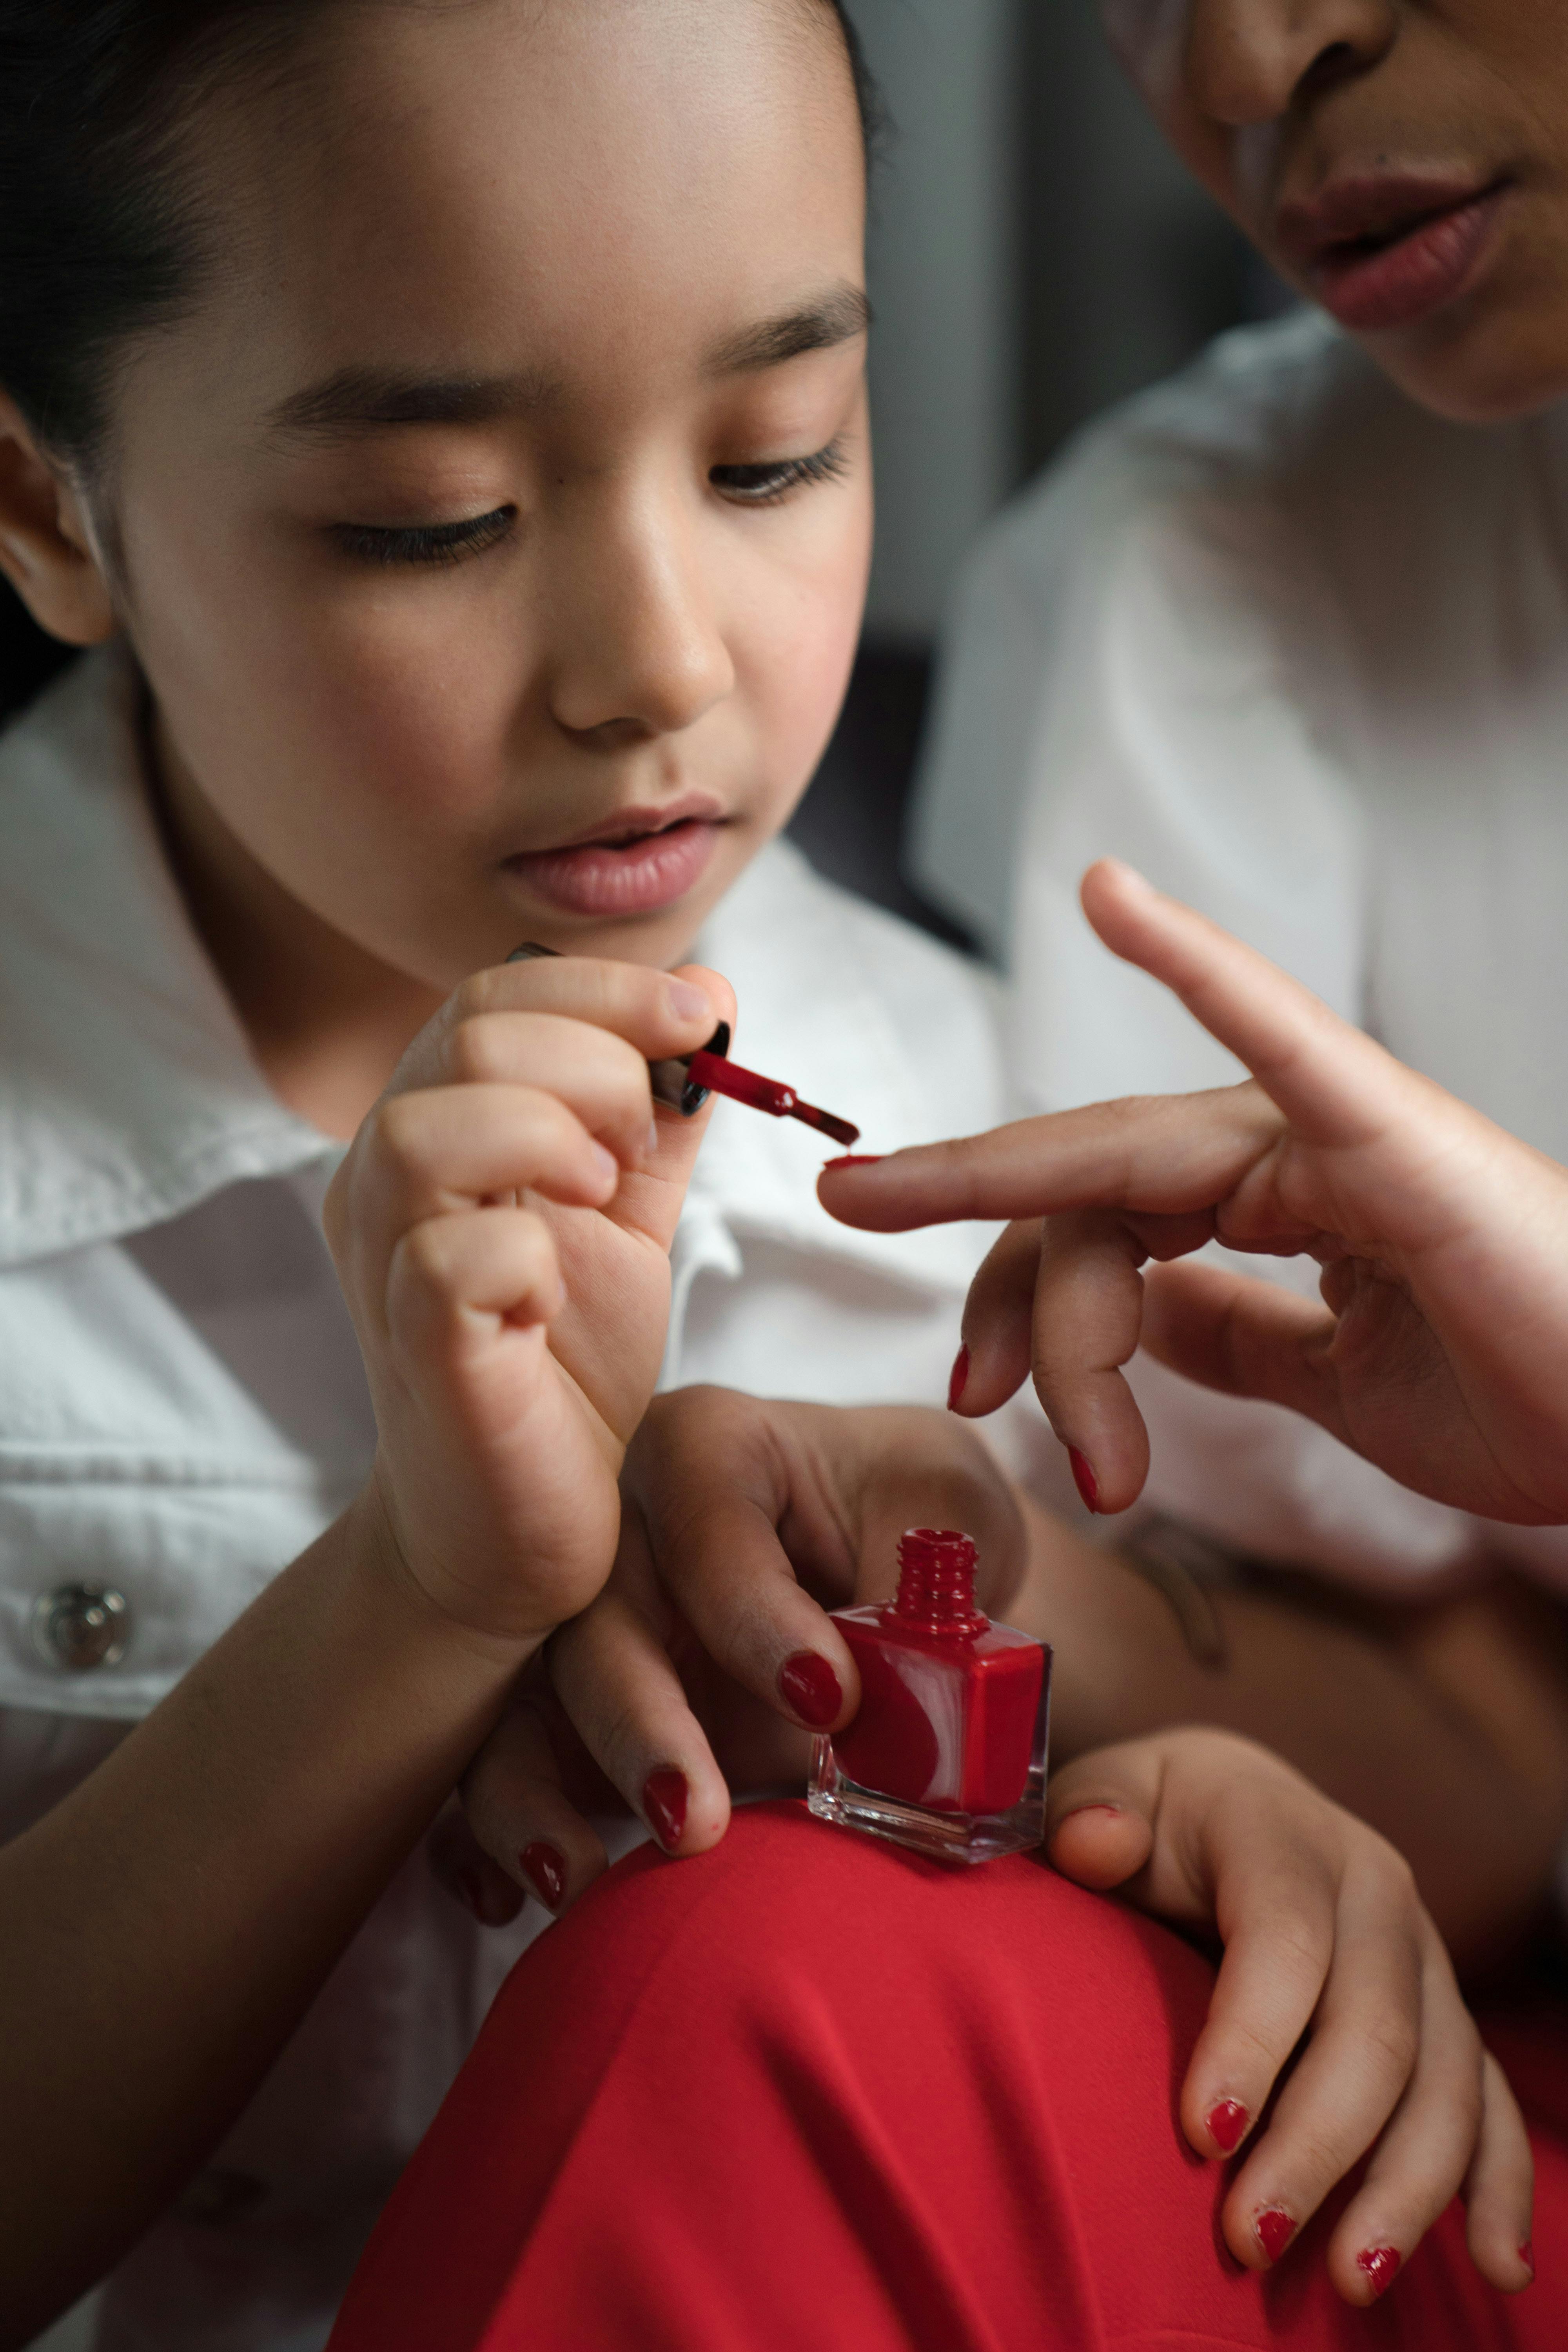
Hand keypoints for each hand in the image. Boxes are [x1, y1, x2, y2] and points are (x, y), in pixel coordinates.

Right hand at [325, 955, 725, 1646]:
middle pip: (465, 1036)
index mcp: (434, 1131)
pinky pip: (449, 1257)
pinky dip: (527, 1253)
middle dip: (594, 1060)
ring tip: (601, 1194)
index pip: (489, 995)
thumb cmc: (562, 1366)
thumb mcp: (625, 1216)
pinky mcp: (416, 1348)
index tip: (699, 1021)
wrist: (524, 1526)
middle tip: (640, 1143)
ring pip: (427, 1130)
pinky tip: (556, 1294)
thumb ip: (657, 1112)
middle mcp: (385, 1183)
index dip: (604, 988)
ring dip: (547, 1135)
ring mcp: (387, 1265)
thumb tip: (709, 994)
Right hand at [452, 1391, 1027, 1909]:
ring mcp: (574, 1624)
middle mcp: (616, 1526)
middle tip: (692, 1821)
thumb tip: (937, 1720)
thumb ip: (932, 1600)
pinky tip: (514, 1901)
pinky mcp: (559, 1715)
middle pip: (594, 1615)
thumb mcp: (947, 1518)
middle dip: (638, 1722)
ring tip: (577, 1883)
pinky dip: (492, 1840)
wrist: (882, 1556)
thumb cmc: (909, 1511)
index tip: (831, 1700)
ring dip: (533, 1795)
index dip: (758, 1613)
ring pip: (520, 1701)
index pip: (713, 1523)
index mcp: (711, 1447)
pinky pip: (495, 1770)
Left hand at [820, 858, 1567, 1521]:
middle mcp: (1292, 1146)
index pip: (1100, 1221)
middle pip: (1089, 1185)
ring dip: (1027, 1216)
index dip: (1022, 1291)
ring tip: (985, 1362)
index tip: (968, 1379)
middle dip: (989, 1252)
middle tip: (920, 1321)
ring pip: (1129, 1160)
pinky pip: (1280, 1034)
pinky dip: (1197, 964)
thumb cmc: (1530, 1398)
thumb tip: (1155, 1316)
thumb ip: (1241, 1339)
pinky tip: (1109, 896)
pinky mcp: (1389, 1131)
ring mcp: (1336, 1127)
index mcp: (1280, 1200)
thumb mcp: (1335, 1383)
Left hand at [1049, 1728, 1533, 2303]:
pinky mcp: (1447, 2014)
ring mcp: (1422, 1954)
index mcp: (1282, 1827)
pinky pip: (1488, 2098)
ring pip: (1441, 2078)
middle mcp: (1372, 1885)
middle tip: (1251, 2239)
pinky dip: (1498, 2183)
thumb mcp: (1106, 1790)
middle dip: (1317, 2143)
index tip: (1202, 2134)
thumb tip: (1100, 1839)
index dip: (1251, 2037)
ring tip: (1350, 2277)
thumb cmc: (1150, 1814)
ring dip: (1404, 2185)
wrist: (1227, 1802)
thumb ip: (1092, 1812)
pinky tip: (1494, 2262)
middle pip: (1372, 2026)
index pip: (1284, 1935)